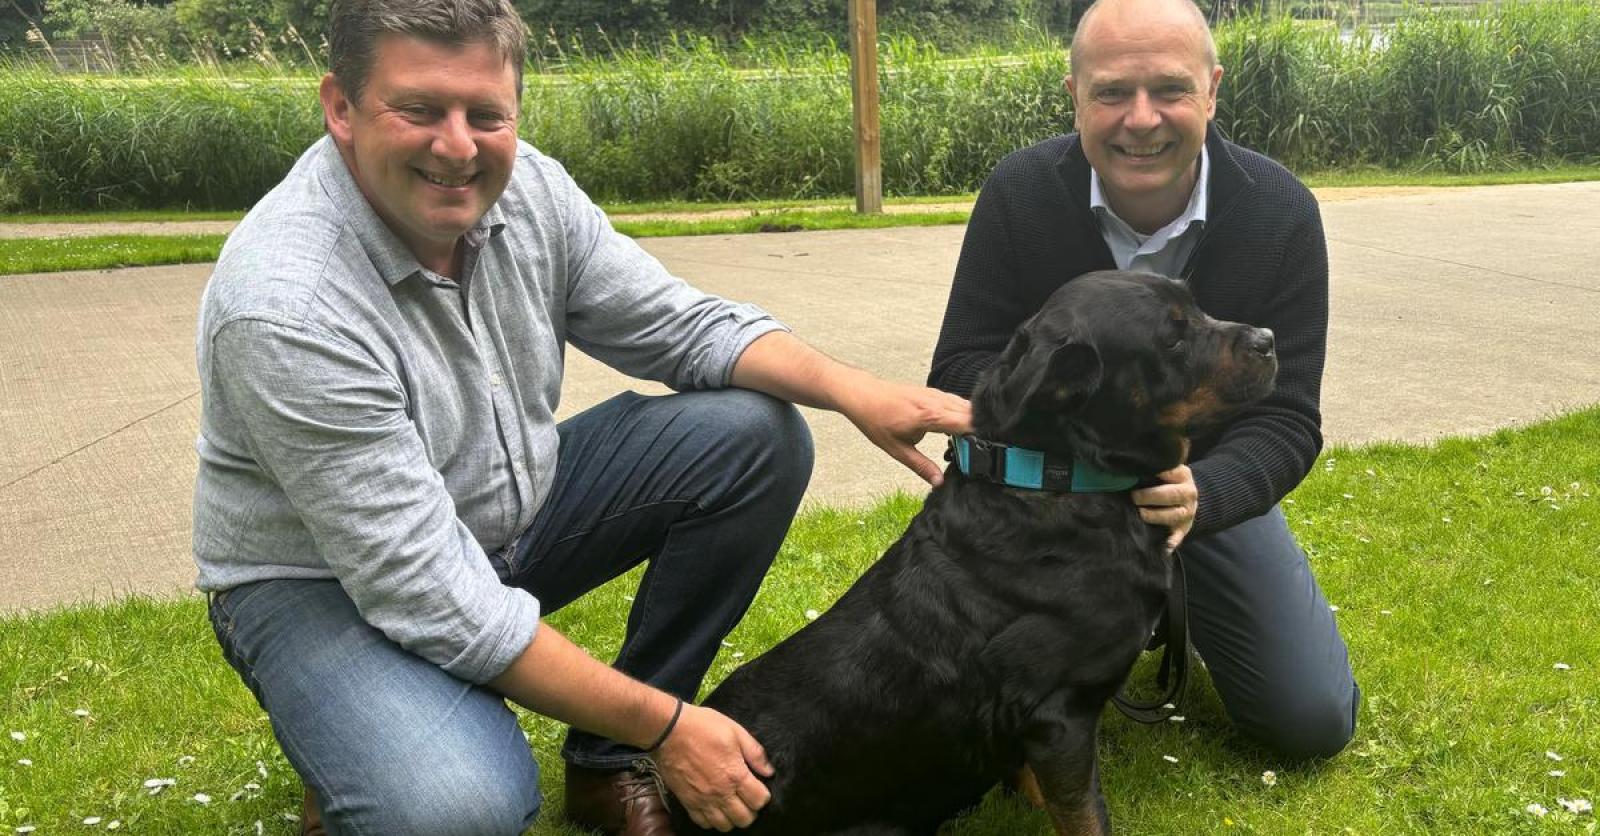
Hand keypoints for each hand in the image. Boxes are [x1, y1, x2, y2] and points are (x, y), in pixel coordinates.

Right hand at [653, 704, 772, 830]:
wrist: (668, 731)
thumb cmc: (702, 727)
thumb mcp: (735, 731)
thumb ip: (755, 753)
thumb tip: (769, 771)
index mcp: (735, 774)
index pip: (759, 801)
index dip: (763, 796)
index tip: (759, 787)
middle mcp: (720, 792)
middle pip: (744, 819)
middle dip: (751, 811)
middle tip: (747, 798)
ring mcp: (702, 800)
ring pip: (724, 826)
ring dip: (732, 818)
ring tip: (731, 804)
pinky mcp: (687, 802)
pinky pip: (703, 823)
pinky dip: (711, 820)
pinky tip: (714, 807)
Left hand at [836, 379, 972, 484]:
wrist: (863, 395)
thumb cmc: (876, 420)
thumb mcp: (897, 450)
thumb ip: (921, 466)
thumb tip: (939, 482)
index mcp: (930, 416)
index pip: (967, 423)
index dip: (981, 436)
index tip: (989, 450)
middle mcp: (937, 401)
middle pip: (972, 413)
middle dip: (982, 430)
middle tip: (985, 451)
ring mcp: (937, 394)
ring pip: (966, 406)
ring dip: (972, 422)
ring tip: (974, 443)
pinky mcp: (934, 393)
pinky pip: (957, 402)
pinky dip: (963, 414)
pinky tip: (960, 429)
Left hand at [1132, 465, 1197, 552]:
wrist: (1187, 500)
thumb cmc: (1167, 483)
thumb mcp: (1167, 472)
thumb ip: (1154, 470)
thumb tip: (1130, 468)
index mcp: (1184, 476)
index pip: (1172, 472)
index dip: (1157, 473)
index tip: (1140, 473)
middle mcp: (1188, 495)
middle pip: (1172, 495)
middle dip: (1151, 496)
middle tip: (1134, 497)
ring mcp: (1187, 513)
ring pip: (1173, 515)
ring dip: (1155, 516)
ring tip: (1141, 514)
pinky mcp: (1182, 530)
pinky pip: (1178, 537)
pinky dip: (1171, 542)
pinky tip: (1164, 546)